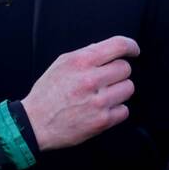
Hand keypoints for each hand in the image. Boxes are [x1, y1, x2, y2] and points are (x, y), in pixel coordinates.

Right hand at [20, 35, 138, 150]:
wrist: (34, 123)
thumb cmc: (47, 92)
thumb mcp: (61, 64)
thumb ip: (85, 54)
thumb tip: (108, 49)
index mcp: (81, 61)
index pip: (118, 45)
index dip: (131, 46)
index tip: (134, 51)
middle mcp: (91, 79)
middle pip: (126, 68)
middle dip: (118, 73)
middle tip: (105, 80)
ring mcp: (99, 101)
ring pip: (129, 88)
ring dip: (119, 91)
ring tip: (102, 95)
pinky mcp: (102, 121)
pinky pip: (125, 110)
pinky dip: (116, 110)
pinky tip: (102, 109)